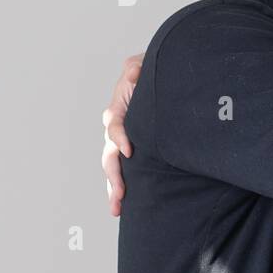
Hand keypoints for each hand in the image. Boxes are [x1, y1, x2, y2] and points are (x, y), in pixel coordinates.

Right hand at [102, 53, 143, 216]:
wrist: (163, 78)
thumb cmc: (152, 70)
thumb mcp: (144, 64)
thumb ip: (137, 67)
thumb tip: (133, 75)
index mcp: (118, 107)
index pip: (115, 126)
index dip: (120, 138)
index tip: (130, 151)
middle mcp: (117, 127)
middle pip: (109, 154)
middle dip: (113, 176)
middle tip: (120, 195)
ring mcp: (123, 140)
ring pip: (114, 166)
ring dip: (115, 187)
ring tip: (117, 208)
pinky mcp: (133, 148)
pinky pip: (125, 168)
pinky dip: (123, 185)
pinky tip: (125, 204)